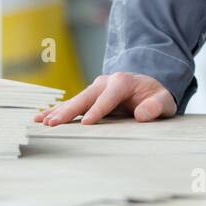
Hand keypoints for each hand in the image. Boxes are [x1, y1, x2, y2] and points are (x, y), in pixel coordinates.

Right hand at [35, 73, 177, 124]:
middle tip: (54, 123)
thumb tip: (142, 113)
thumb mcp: (164, 101)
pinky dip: (56, 110)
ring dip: (59, 111)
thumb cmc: (156, 97)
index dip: (98, 109)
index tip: (86, 123)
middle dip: (70, 110)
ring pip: (75, 100)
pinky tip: (41, 118)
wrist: (149, 89)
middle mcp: (106, 82)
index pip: (109, 95)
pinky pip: (72, 103)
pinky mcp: (89, 97)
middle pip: (86, 96)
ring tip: (42, 122)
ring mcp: (96, 88)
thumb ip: (156, 105)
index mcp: (124, 81)